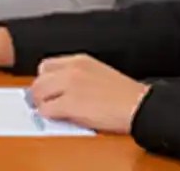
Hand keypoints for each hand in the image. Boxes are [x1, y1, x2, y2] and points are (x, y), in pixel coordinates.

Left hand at [28, 55, 149, 133]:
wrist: (140, 106)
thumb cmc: (126, 96)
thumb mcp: (99, 73)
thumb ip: (77, 76)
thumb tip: (58, 88)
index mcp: (79, 60)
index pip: (46, 65)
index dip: (45, 80)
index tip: (48, 90)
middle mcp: (72, 70)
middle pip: (39, 79)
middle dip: (40, 93)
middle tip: (45, 103)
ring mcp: (70, 86)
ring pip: (38, 93)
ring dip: (42, 104)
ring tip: (52, 111)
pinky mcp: (71, 104)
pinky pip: (46, 110)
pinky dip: (48, 115)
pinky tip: (59, 118)